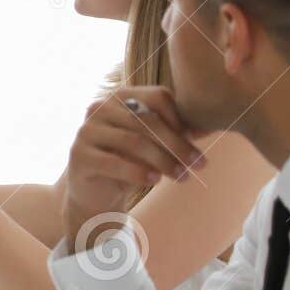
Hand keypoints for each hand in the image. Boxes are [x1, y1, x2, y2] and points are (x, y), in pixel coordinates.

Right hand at [60, 86, 205, 249]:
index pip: (157, 97)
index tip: (196, 141)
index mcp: (120, 96)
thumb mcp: (153, 144)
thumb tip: (210, 125)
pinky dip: (139, 172)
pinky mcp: (79, 156)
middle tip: (200, 165)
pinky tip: (155, 181)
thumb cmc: (128, 162)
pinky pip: (114, 162)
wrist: (95, 192)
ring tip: (182, 177)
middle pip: (147, 120)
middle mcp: (100, 107)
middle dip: (178, 144)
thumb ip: (176, 131)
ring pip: (134, 141)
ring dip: (164, 161)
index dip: (180, 119)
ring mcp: (86, 130)